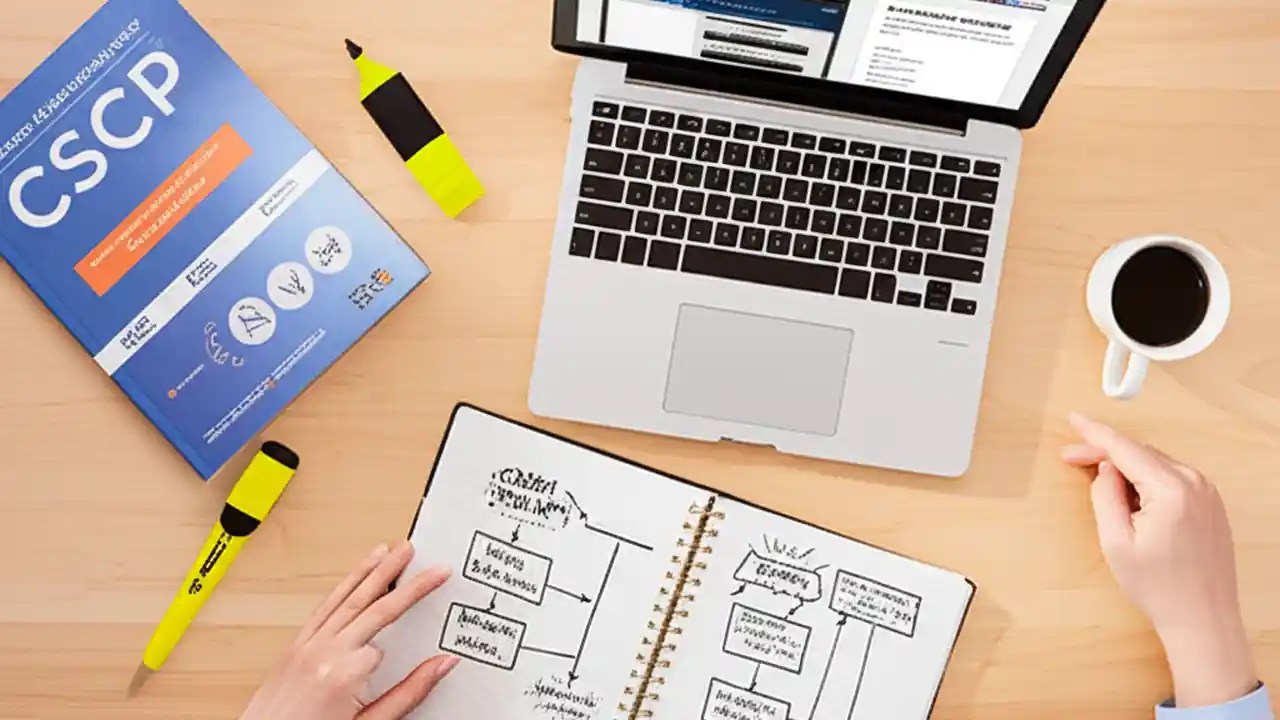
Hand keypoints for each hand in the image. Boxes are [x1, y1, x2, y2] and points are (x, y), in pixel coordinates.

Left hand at [241, 542, 457, 719]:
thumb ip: (409, 693)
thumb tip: (441, 666)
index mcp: (347, 672)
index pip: (392, 633)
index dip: (417, 614)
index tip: (437, 593)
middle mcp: (326, 651)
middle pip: (372, 604)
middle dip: (400, 576)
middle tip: (421, 556)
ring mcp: (308, 645)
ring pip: (347, 597)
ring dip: (372, 570)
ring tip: (392, 550)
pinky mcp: (296, 645)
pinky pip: (324, 606)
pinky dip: (344, 585)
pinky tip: (356, 573)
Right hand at [1062, 413, 1256, 707]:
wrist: (1203, 619)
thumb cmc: (1159, 587)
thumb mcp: (1116, 541)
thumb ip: (1105, 496)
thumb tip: (1105, 468)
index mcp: (1172, 489)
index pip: (1125, 449)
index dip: (1094, 433)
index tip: (1074, 419)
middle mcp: (1195, 483)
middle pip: (1141, 453)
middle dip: (1105, 453)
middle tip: (1072, 459)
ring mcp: (1207, 493)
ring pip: (1156, 465)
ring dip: (1126, 468)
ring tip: (1098, 484)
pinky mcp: (1211, 504)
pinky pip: (1172, 478)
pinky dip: (1147, 479)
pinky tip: (1129, 495)